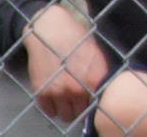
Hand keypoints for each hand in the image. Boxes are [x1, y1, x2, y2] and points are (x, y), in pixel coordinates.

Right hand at [23, 4, 108, 123]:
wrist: (52, 30)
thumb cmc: (76, 38)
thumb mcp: (97, 55)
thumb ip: (100, 76)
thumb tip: (103, 91)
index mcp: (95, 79)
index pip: (98, 104)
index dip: (94, 103)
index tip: (91, 100)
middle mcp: (78, 88)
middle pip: (81, 113)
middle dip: (80, 107)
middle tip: (77, 101)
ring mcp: (59, 91)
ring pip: (66, 116)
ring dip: (66, 110)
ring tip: (66, 100)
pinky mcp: (42, 91)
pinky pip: (49, 111)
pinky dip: (52, 107)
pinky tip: (55, 98)